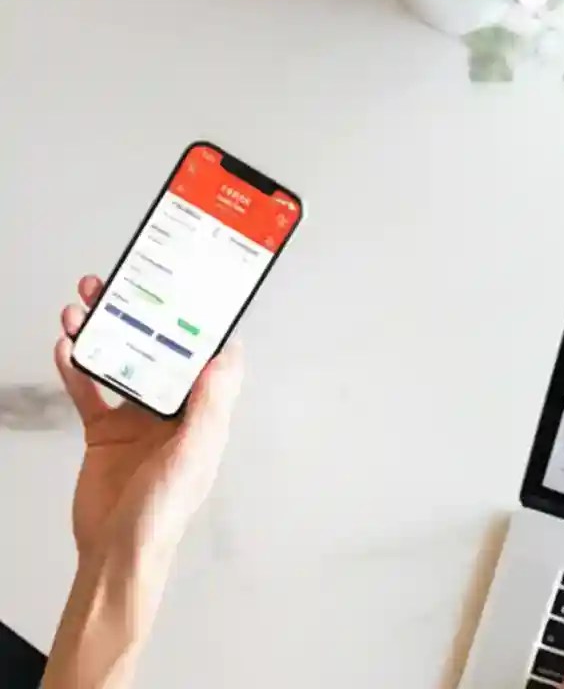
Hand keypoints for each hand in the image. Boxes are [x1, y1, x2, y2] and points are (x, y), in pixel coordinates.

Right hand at [54, 274, 243, 559]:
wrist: (116, 550)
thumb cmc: (164, 513)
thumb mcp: (192, 455)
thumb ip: (208, 406)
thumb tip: (226, 358)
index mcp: (204, 415)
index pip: (208, 359)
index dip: (200, 325)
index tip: (188, 289)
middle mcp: (173, 412)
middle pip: (158, 352)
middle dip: (139, 317)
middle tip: (119, 284)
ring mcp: (137, 420)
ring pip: (121, 362)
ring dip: (104, 333)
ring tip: (84, 304)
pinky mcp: (105, 431)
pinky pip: (89, 390)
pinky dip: (77, 366)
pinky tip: (66, 344)